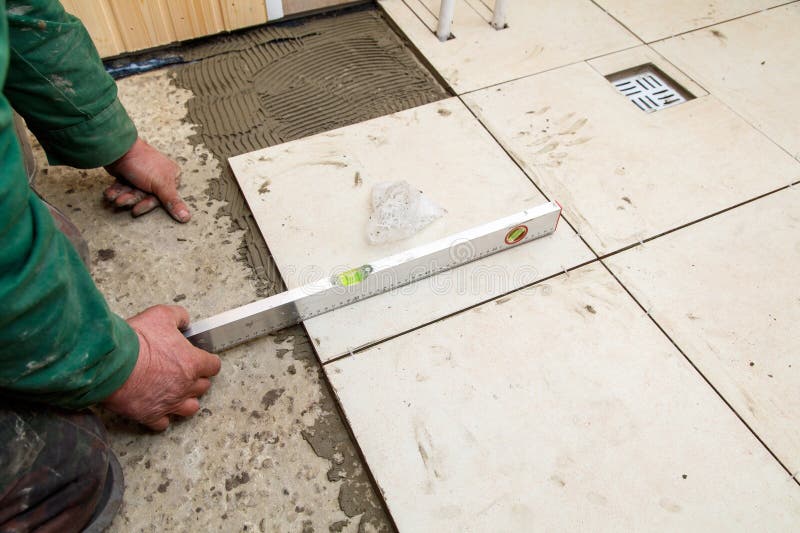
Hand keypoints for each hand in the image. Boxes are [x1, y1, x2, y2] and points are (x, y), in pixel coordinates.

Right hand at [102, 305, 220, 430]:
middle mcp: (185, 385)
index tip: (202, 359)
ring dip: (186, 400)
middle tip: (186, 372)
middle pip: (203, 387)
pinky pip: (164, 424)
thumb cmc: (135, 341)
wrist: (110, 363)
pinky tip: (157, 407)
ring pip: (190, 408)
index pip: (213, 366)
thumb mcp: (160, 315)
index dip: (208, 361)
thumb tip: (184, 320)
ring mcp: (169, 402)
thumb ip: (178, 316)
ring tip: (177, 392)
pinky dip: (162, 417)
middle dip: (197, 379)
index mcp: (192, 363)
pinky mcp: (150, 415)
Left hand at [104, 138, 190, 221]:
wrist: (118, 148)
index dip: (147, 204)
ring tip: (113, 196)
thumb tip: (186, 217)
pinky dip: (117, 191)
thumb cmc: (142, 163)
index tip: (136, 209)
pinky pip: (125, 188)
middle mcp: (159, 176)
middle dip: (132, 199)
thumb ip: (173, 202)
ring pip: (134, 193)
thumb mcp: (161, 184)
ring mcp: (143, 175)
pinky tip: (110, 192)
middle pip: (146, 197)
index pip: (162, 198)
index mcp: (171, 176)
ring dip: (122, 195)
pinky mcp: (130, 174)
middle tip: (121, 201)